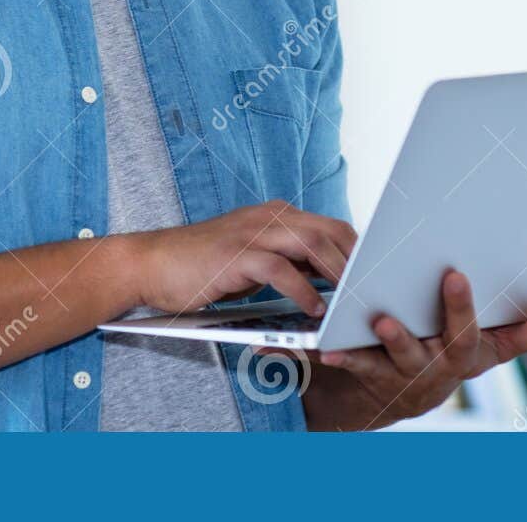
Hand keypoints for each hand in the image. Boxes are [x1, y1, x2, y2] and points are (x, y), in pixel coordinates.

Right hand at [128, 199, 357, 314]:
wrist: (150, 264)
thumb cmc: (201, 267)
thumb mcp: (251, 259)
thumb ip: (286, 262)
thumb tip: (326, 281)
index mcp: (275, 216)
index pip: (331, 226)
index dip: (358, 251)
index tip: (376, 277)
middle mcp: (268, 217)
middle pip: (331, 231)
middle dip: (357, 262)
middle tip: (374, 292)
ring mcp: (251, 232)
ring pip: (312, 244)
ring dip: (337, 273)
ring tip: (353, 301)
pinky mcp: (235, 254)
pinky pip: (280, 269)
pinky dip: (302, 290)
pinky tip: (314, 310)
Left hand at [276, 268, 526, 429]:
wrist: (372, 399)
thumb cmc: (431, 353)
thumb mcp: (481, 345)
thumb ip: (525, 333)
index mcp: (469, 353)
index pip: (499, 337)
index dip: (519, 325)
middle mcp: (442, 367)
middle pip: (456, 341)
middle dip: (456, 311)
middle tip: (453, 277)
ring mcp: (405, 374)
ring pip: (404, 355)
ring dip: (396, 336)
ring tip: (383, 315)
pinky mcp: (367, 375)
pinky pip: (356, 364)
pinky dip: (342, 354)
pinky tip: (328, 344)